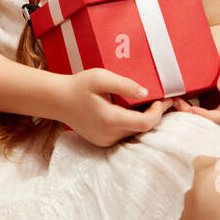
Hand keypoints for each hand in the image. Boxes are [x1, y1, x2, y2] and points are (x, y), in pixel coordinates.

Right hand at [58, 69, 172, 147]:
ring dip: (144, 120)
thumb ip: (124, 85)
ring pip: (134, 134)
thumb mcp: (100, 78)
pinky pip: (124, 135)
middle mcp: (109, 135)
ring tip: (150, 103)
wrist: (57, 100)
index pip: (145, 123)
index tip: (162, 98)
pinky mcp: (102, 142)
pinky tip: (133, 111)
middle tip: (162, 99)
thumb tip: (146, 93)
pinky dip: (132, 124)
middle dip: (154, 115)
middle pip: (142, 130)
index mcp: (110, 120)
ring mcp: (105, 141)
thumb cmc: (78, 86)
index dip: (158, 112)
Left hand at [184, 53, 219, 132]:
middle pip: (211, 127)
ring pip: (204, 128)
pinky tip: (178, 105)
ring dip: (187, 118)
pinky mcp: (215, 121)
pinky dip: (188, 117)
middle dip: (191, 117)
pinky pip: (200, 125)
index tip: (189, 108)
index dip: (204, 117)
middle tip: (176, 101)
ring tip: (175, 101)